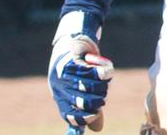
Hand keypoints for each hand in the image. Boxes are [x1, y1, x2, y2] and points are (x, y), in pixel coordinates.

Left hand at [49, 10, 113, 132]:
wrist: (70, 40)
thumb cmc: (75, 67)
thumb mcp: (79, 88)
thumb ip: (89, 107)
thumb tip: (97, 129)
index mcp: (60, 96)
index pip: (70, 115)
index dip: (84, 118)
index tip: (94, 114)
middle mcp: (60, 87)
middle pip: (87, 102)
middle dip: (99, 99)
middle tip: (101, 91)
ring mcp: (65, 75)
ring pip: (93, 87)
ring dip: (103, 84)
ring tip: (103, 77)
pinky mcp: (73, 61)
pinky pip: (94, 72)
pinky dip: (103, 72)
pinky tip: (106, 70)